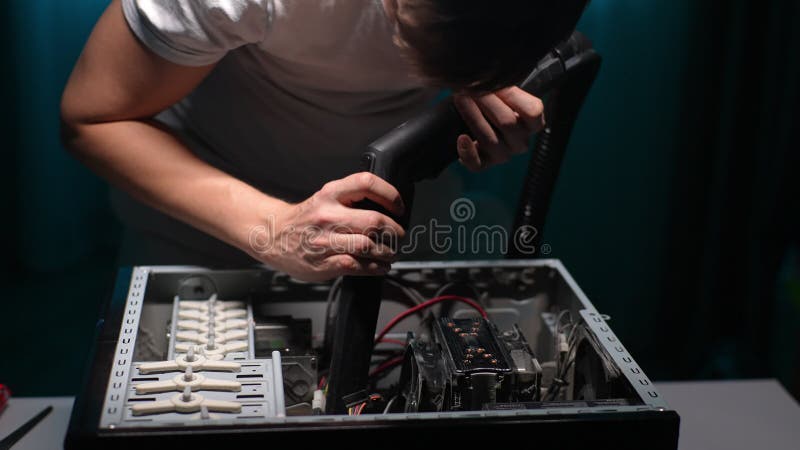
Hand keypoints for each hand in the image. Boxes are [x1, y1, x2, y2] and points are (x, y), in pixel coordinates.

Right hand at [248, 173, 405, 281]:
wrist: (272, 235)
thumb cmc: (304, 219)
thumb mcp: (325, 198)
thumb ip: (351, 200)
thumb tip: (387, 210)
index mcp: (330, 194)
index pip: (366, 183)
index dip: (390, 194)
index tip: (398, 207)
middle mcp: (328, 215)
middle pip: (374, 221)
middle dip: (394, 231)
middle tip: (399, 236)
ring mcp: (325, 240)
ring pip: (368, 246)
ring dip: (387, 252)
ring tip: (391, 253)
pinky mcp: (323, 263)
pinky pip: (357, 266)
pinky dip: (375, 268)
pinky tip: (379, 266)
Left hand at [453, 86, 544, 170]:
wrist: (475, 117)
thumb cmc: (493, 102)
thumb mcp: (503, 91)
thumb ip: (504, 87)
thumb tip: (492, 79)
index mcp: (532, 124)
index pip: (532, 112)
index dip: (512, 97)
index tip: (495, 84)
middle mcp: (520, 142)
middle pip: (507, 122)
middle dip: (486, 102)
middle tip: (470, 87)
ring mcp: (503, 154)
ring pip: (490, 140)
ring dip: (472, 117)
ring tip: (461, 99)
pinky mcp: (484, 164)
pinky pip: (477, 164)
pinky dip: (468, 151)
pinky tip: (462, 138)